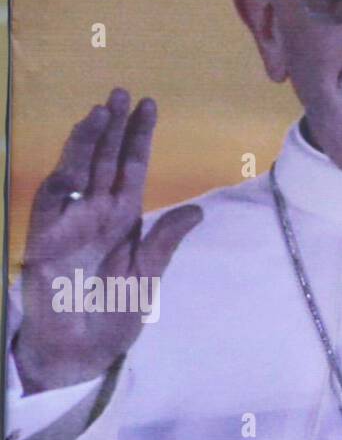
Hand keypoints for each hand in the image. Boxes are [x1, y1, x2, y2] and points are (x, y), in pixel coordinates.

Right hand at [14, 87, 202, 393]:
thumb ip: (166, 241)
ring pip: (78, 170)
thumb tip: (198, 210)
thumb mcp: (148, 276)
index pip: (131, 168)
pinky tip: (75, 151)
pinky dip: (63, 175)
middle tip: (122, 91)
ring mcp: (69, 221)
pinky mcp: (46, 236)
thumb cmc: (114, 314)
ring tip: (101, 110)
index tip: (149, 105)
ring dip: (88, 140)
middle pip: (104, 159)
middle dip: (113, 126)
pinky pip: (52, 199)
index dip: (138, 137)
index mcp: (123, 218)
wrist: (82, 348)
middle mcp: (96, 212)